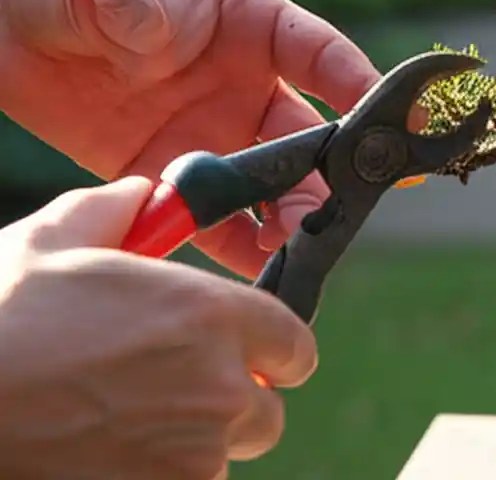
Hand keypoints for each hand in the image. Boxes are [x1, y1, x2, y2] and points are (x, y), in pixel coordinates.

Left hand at [0, 0, 381, 276]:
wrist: (2, 27)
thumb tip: (156, 32)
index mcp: (247, 23)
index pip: (320, 54)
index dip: (362, 85)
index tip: (401, 118)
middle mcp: (242, 83)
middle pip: (306, 132)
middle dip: (329, 174)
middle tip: (335, 209)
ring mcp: (209, 131)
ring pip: (269, 182)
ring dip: (290, 215)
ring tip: (297, 247)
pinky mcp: (166, 172)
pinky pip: (211, 215)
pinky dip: (235, 243)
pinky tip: (255, 269)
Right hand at [0, 177, 316, 478]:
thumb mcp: (51, 243)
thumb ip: (113, 212)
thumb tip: (141, 194)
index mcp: (212, 314)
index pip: (294, 345)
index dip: (272, 352)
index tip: (249, 356)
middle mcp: (222, 386)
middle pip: (265, 411)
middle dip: (231, 404)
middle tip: (174, 392)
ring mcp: (196, 453)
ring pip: (219, 456)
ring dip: (188, 444)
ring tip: (123, 422)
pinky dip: (156, 475)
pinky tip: (106, 454)